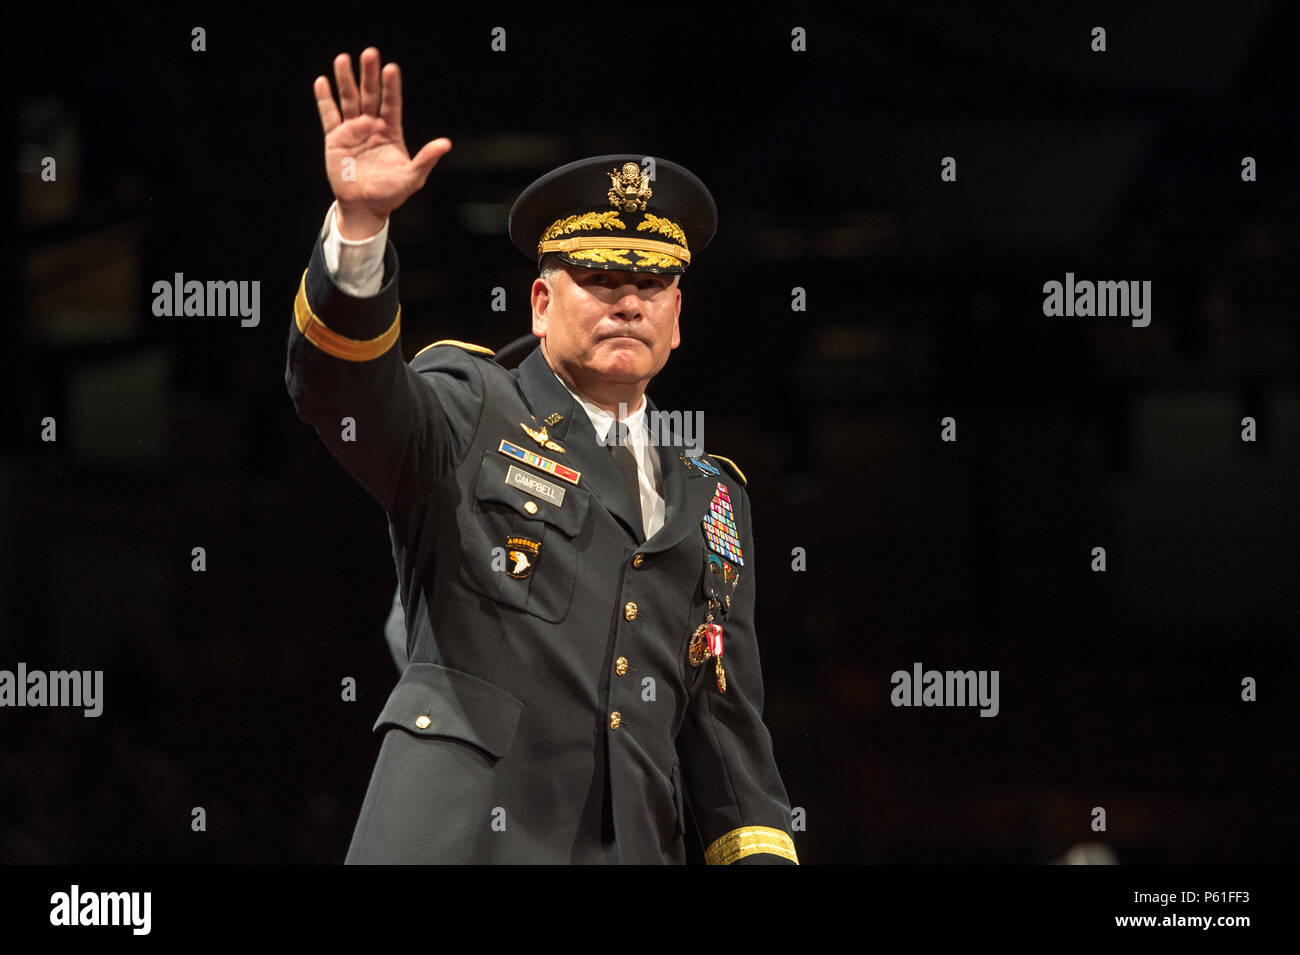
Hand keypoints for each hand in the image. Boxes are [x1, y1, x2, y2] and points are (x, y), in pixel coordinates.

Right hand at [313, 47, 451, 238]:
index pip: (391, 103)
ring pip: (348, 100)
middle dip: (369, 75)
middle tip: (370, 53)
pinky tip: (322, 82)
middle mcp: (372, 125)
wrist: (365, 207)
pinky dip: (325, 99)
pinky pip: (329, 115)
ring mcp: (353, 130)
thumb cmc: (391, 193)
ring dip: (345, 80)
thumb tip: (446, 144)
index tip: (391, 68)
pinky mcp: (335, 138)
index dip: (391, 86)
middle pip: (370, 95)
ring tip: (343, 59)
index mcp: (391, 131)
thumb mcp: (412, 177)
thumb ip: (426, 159)